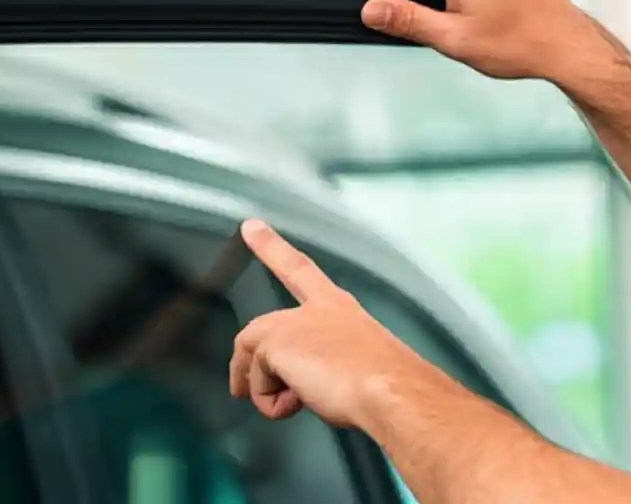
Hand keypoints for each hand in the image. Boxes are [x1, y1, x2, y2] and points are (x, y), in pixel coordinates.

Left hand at [228, 219, 404, 427]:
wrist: (390, 388)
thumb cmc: (386, 383)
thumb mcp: (357, 364)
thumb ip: (328, 363)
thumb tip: (306, 387)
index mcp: (338, 307)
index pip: (301, 270)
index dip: (272, 248)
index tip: (251, 226)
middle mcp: (314, 309)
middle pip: (261, 327)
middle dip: (241, 363)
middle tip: (239, 392)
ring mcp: (292, 324)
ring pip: (255, 361)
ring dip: (266, 390)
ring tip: (298, 406)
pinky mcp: (276, 344)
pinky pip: (256, 384)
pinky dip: (272, 402)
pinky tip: (300, 403)